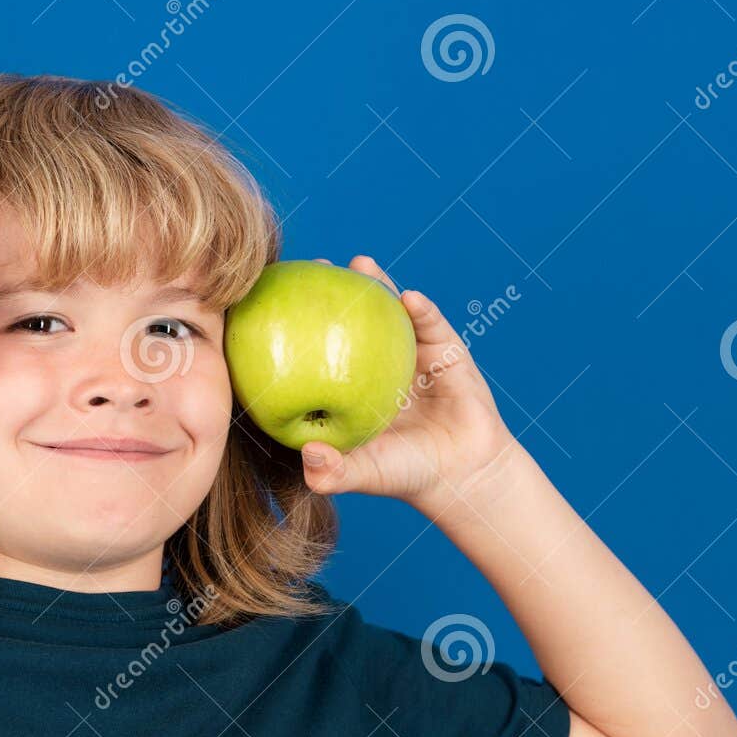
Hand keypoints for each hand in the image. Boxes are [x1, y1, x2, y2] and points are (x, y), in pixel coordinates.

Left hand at [297, 255, 518, 518]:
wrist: (463, 473)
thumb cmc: (406, 473)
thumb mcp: (363, 474)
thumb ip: (333, 472)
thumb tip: (307, 455)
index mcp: (347, 385)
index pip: (317, 349)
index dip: (297, 327)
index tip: (273, 301)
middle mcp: (373, 364)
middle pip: (349, 319)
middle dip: (330, 291)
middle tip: (311, 265)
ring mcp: (409, 353)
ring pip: (389, 313)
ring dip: (376, 285)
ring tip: (359, 263)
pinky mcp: (445, 351)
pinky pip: (431, 325)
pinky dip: (421, 311)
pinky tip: (409, 298)